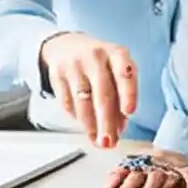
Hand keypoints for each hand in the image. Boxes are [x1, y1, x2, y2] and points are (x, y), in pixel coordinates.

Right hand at [39, 32, 136, 147]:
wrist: (67, 45)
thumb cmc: (101, 63)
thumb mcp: (116, 69)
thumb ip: (121, 95)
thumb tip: (119, 127)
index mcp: (117, 54)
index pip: (124, 74)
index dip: (128, 93)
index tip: (130, 112)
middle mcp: (96, 57)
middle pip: (102, 94)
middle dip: (107, 122)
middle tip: (110, 142)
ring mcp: (75, 66)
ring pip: (83, 102)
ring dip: (91, 126)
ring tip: (98, 141)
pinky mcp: (57, 76)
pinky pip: (68, 103)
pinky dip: (77, 118)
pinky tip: (85, 125)